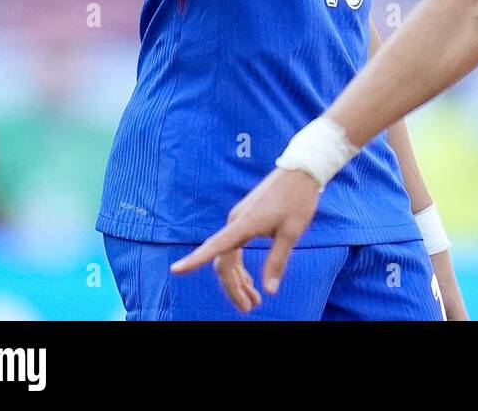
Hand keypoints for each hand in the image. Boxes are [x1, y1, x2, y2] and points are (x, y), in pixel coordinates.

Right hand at [170, 167, 319, 305]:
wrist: (301, 171)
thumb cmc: (298, 200)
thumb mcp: (291, 232)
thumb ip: (277, 261)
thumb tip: (269, 290)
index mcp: (244, 224)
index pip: (215, 247)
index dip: (195, 260)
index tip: (176, 270)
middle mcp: (236, 222)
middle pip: (224, 261)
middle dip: (233, 287)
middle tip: (248, 308)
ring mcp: (239, 220)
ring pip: (229, 256)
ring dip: (238, 280)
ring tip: (253, 301)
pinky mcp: (245, 219)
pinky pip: (235, 248)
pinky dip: (241, 266)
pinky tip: (250, 281)